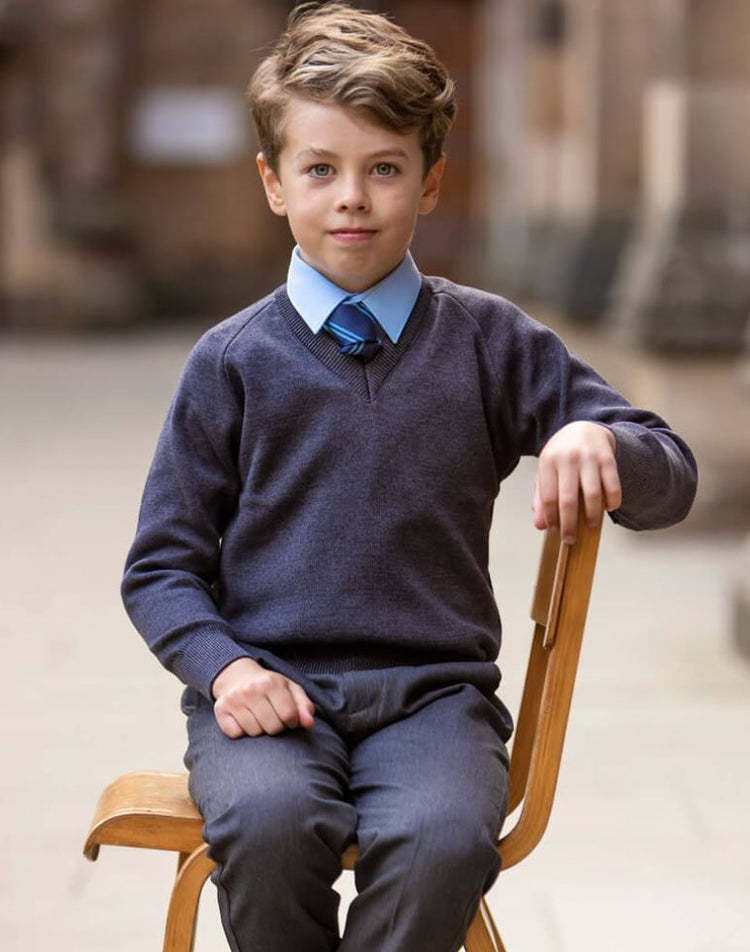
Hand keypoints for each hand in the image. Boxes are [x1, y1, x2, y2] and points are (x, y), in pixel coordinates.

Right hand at [212, 658, 314, 738]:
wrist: (236, 675)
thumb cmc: (268, 686)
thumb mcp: (290, 689)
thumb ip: (304, 705)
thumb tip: (309, 724)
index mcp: (272, 683)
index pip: (289, 715)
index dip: (292, 722)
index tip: (289, 718)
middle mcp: (251, 690)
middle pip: (272, 728)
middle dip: (276, 727)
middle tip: (272, 718)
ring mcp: (234, 700)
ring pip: (254, 732)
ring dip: (259, 730)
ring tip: (258, 717)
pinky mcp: (220, 710)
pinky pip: (236, 734)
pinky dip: (241, 732)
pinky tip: (244, 720)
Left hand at [533, 422, 621, 542]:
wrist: (583, 428)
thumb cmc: (562, 455)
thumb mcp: (546, 471)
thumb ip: (541, 498)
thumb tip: (540, 525)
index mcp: (548, 462)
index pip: (548, 498)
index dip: (552, 518)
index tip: (555, 531)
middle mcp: (568, 459)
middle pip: (568, 499)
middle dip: (569, 524)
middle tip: (571, 539)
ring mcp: (589, 458)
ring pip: (592, 494)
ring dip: (592, 515)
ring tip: (591, 525)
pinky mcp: (608, 459)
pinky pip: (613, 485)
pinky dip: (612, 500)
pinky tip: (609, 508)